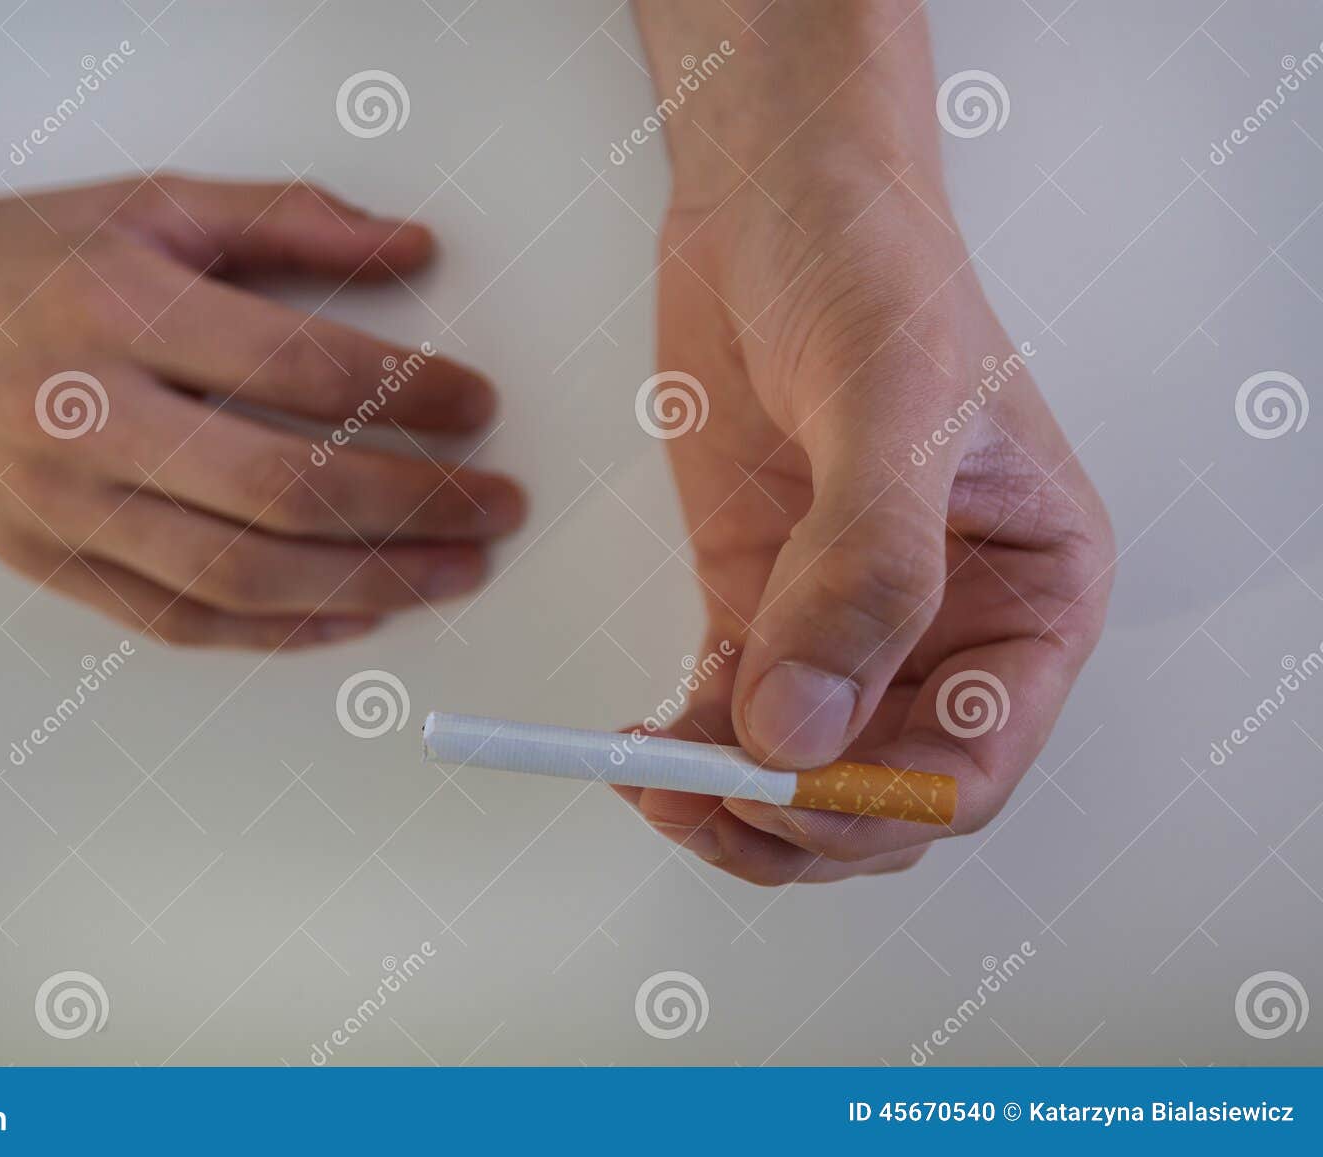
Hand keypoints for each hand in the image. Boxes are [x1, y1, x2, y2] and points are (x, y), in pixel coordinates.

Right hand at [0, 171, 522, 646]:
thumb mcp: (152, 206)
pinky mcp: (49, 566)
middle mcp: (86, 414)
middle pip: (284, 486)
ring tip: (455, 572)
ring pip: (240, 575)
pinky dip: (281, 630)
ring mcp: (62, 505)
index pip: (300, 365)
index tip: (481, 405)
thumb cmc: (28, 261)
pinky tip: (357, 614)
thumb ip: (289, 220)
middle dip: (416, 505)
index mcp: (119, 307)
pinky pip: (180, 623)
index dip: (410, 390)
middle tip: (498, 507)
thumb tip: (417, 249)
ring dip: (371, 583)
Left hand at [620, 163, 1113, 883]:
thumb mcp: (891, 409)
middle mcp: (947, 629)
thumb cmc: (872, 271)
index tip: (782, 795)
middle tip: (693, 801)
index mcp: (1033, 599)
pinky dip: (686, 742)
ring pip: (800, 768)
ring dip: (727, 795)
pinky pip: (729, 710)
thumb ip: (864, 570)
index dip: (879, 805)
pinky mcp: (764, 599)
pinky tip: (638, 740)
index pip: (971, 764)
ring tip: (648, 778)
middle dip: (792, 817)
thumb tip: (798, 731)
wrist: (775, 200)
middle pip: (879, 788)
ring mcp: (847, 622)